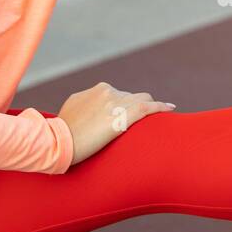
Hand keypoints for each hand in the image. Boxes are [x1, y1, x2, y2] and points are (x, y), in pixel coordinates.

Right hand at [57, 81, 175, 165]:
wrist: (60, 141)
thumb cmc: (62, 132)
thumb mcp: (70, 112)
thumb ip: (83, 107)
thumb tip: (84, 112)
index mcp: (96, 91)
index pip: (117, 95)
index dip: (123, 105)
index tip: (126, 114)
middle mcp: (108, 91)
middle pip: (130, 96)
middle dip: (135, 107)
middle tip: (139, 122)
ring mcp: (118, 101)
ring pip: (142, 100)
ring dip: (148, 108)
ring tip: (158, 116)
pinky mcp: (125, 114)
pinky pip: (149, 108)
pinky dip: (161, 107)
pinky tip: (171, 109)